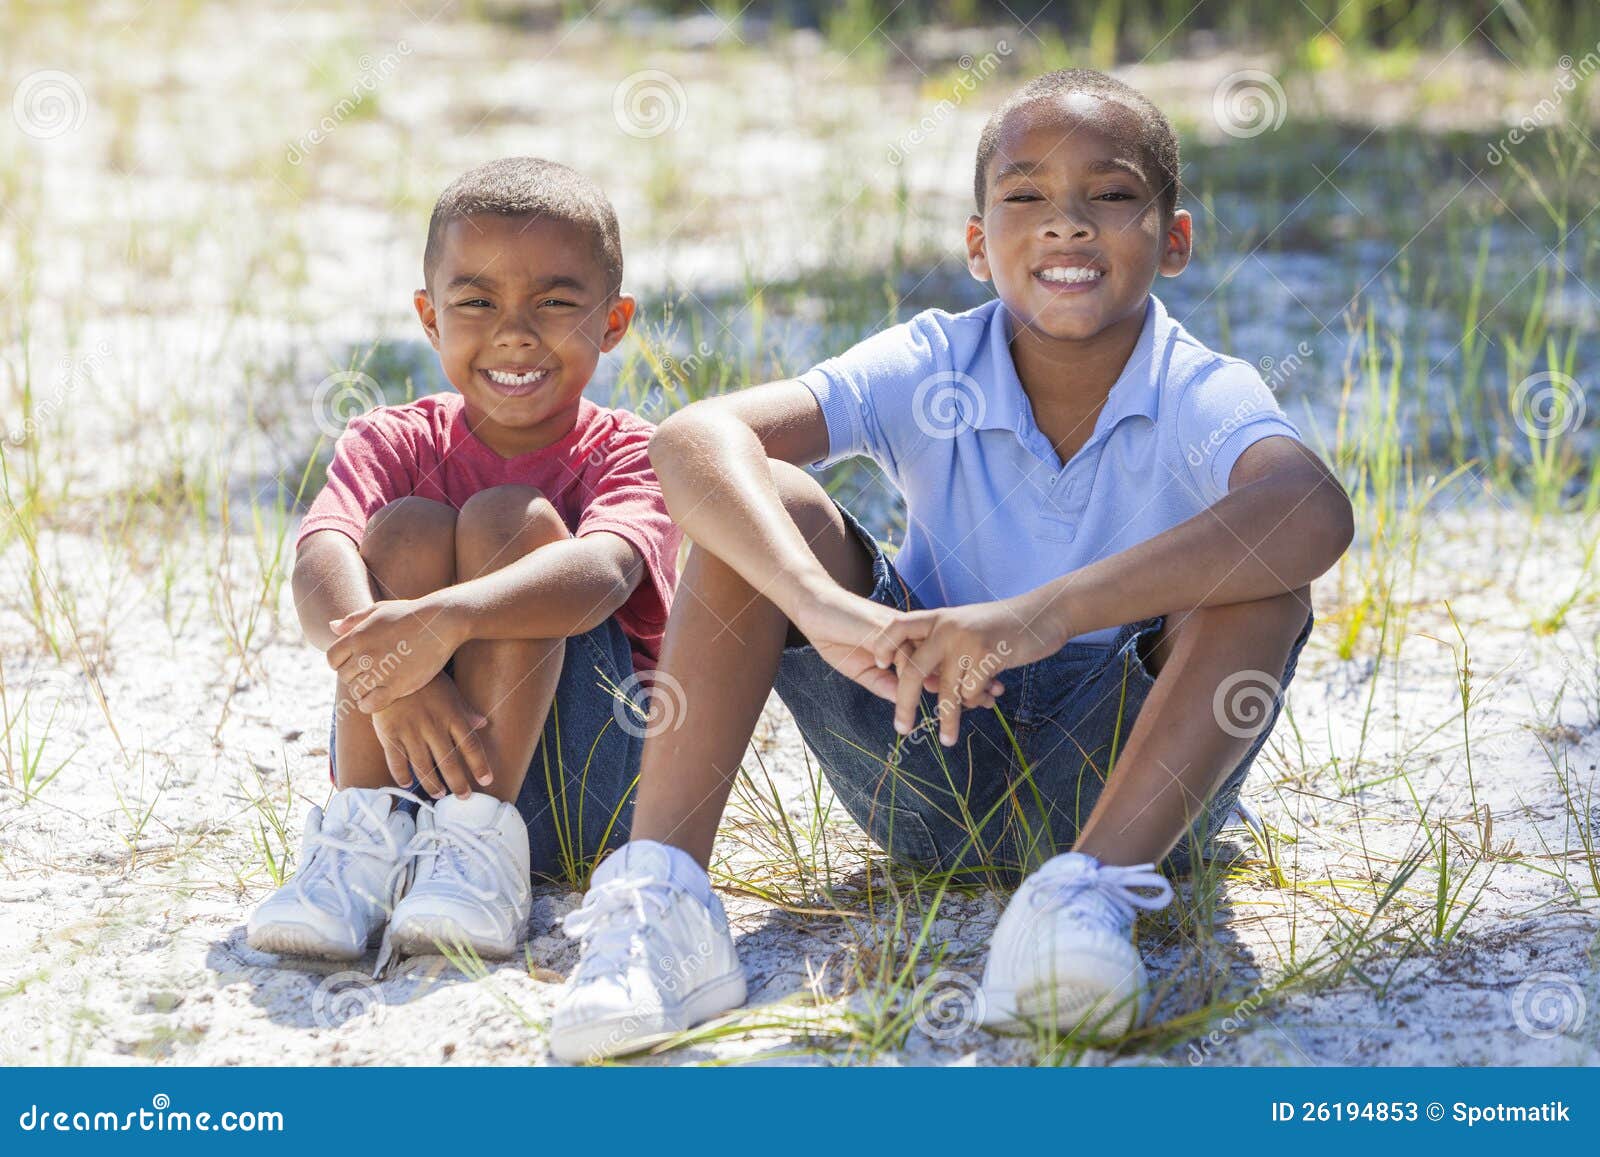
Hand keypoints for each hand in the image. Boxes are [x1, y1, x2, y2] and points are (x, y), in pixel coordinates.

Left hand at [327, 594, 463, 711]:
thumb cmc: (411, 614)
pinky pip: (370, 704)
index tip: (356, 664)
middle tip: (372, 674)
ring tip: (378, 685)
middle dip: (356, 676)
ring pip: (357, 691)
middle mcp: (364, 654)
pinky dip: (370, 704)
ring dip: (364, 691)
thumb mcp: (380, 610)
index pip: (333, 659)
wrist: (441, 622)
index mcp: (357, 636)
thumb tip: (332, 627)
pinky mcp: (397, 685)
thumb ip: (354, 620)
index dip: (342, 663)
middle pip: (345, 676)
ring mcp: (380, 671)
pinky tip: (381, 698)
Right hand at [367, 672, 491, 798]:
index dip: (480, 766)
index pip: (471, 746)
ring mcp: (410, 731)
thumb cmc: (425, 681)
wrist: (391, 667)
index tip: (487, 781)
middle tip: (464, 798)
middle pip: (449, 762)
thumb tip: (484, 724)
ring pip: (423, 767)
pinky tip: (407, 784)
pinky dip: (402, 775)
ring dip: (433, 784)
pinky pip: (396, 762)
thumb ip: (465, 711)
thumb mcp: (450, 692)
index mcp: (451, 716)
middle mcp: (433, 726)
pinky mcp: (389, 734)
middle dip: (458, 783)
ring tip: (439, 794)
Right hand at [790, 585, 1002, 709]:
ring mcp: (900, 631)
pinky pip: (908, 655)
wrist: (814, 607)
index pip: (939, 664)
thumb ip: (885, 685)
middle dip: (970, 679)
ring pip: (934, 658)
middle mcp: (909, 635)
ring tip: (974, 700)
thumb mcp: (864, 670)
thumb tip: (904, 703)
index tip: (985, 695)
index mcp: (907, 644)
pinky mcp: (887, 629)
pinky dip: (922, 675)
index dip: (961, 679)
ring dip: (955, 680)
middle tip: (994, 698)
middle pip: (946, 659)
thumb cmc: (837, 636)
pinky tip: (937, 691)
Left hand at [873, 596, 1063, 745]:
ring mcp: (967, 642)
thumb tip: (921, 680)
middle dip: (905, 704)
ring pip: (947, 692)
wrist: (1043, 614)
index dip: (884, 646)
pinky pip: (971, 693)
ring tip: (946, 741)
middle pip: (914, 671)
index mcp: (938, 618)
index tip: (879, 665)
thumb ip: (943, 644)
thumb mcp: (966, 624)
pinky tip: (988, 697)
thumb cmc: (1003, 625)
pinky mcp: (987, 657)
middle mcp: (947, 628)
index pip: (898, 627)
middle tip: (901, 729)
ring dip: (948, 720)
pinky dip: (977, 702)